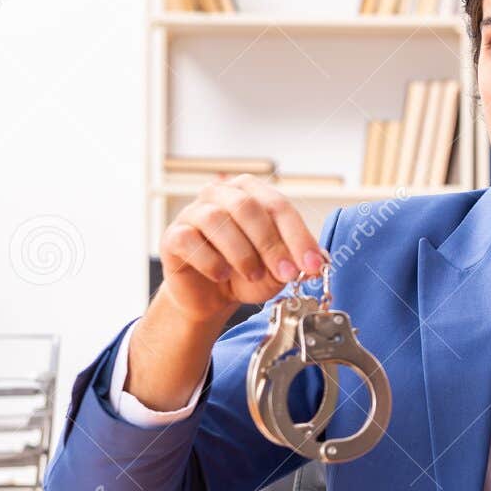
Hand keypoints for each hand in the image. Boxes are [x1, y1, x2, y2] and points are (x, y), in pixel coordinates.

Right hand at [160, 174, 328, 324]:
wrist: (210, 297)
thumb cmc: (245, 274)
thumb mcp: (278, 269)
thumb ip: (296, 261)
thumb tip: (318, 260)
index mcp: (250, 193)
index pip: (278, 205)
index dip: (298, 236)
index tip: (312, 264)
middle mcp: (220, 194)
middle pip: (247, 207)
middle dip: (271, 244)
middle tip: (285, 274)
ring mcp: (193, 212)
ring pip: (217, 220)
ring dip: (241, 254)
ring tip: (252, 275)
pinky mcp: (173, 236)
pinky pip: (190, 240)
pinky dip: (211, 261)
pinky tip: (221, 275)